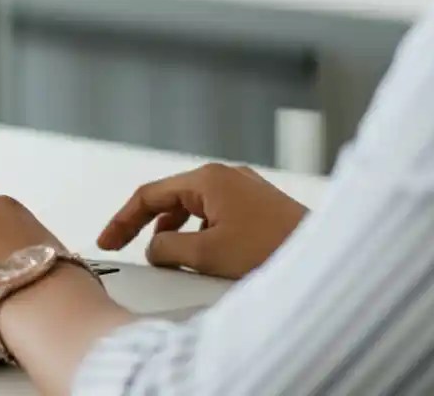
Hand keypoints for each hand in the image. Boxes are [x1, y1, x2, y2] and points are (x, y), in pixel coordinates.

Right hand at [97, 163, 307, 278]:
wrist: (326, 258)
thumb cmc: (272, 251)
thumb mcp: (206, 254)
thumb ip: (168, 248)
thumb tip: (154, 248)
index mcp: (208, 178)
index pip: (149, 195)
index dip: (122, 220)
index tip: (107, 242)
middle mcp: (226, 176)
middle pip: (171, 198)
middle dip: (147, 225)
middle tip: (126, 249)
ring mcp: (246, 189)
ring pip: (195, 208)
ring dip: (176, 231)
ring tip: (167, 258)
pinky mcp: (260, 206)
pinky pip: (216, 215)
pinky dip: (200, 233)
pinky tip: (202, 256)